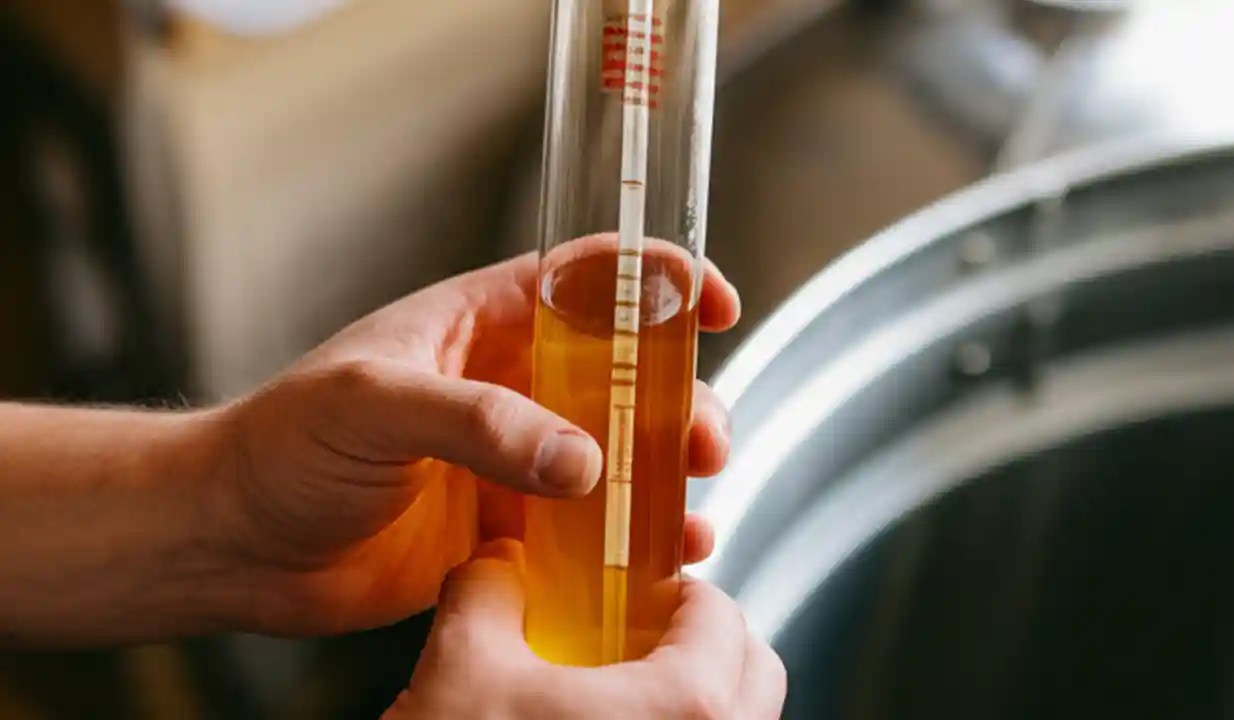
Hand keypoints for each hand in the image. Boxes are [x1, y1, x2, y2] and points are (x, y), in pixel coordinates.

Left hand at [202, 252, 739, 635]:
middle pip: (626, 374)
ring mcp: (512, 458)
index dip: (659, 280)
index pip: (588, 279)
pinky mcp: (508, 526)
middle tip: (702, 440)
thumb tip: (582, 462)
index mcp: (481, 323)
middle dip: (680, 400)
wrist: (235, 541)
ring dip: (666, 475)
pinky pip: (589, 528)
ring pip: (619, 454)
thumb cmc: (282, 444)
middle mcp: (508, 385)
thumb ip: (478, 422)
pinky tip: (662, 558)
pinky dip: (632, 541)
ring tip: (692, 507)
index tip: (714, 303)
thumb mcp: (374, 404)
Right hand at [383, 540, 785, 719]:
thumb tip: (498, 569)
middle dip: (709, 642)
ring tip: (629, 696)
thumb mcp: (462, 665)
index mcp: (686, 708)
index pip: (722, 617)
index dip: (681, 592)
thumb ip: (489, 591)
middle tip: (648, 634)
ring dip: (702, 698)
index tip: (647, 591)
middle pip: (754, 675)